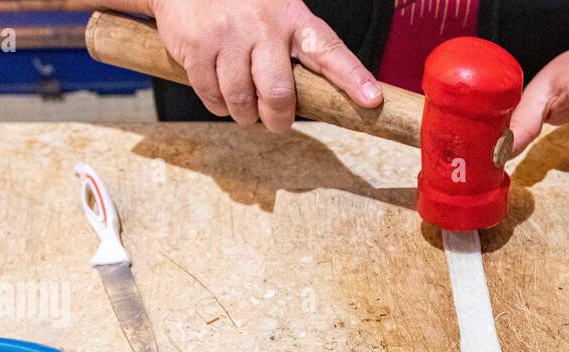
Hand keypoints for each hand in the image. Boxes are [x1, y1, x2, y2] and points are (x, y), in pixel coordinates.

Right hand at [150, 0, 381, 130]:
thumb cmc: (241, 4)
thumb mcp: (277, 13)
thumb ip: (298, 47)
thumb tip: (318, 97)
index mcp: (292, 17)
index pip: (328, 50)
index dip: (352, 77)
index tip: (372, 99)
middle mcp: (262, 25)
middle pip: (278, 95)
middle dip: (277, 120)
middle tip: (275, 122)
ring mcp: (227, 35)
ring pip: (242, 102)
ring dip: (244, 114)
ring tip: (242, 102)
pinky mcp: (197, 46)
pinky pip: (212, 97)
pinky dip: (218, 105)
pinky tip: (220, 90)